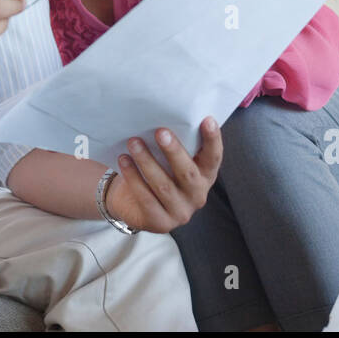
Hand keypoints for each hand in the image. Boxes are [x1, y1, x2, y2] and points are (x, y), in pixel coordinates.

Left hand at [104, 117, 222, 233]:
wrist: (133, 203)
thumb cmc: (156, 171)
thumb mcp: (169, 159)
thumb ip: (174, 143)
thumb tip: (164, 114)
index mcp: (205, 176)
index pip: (214, 157)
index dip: (213, 140)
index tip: (207, 120)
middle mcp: (197, 195)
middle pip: (188, 173)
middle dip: (174, 151)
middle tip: (160, 131)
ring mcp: (180, 212)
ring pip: (163, 186)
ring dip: (147, 161)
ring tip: (133, 142)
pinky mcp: (160, 223)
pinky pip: (146, 198)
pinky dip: (134, 178)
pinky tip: (124, 161)